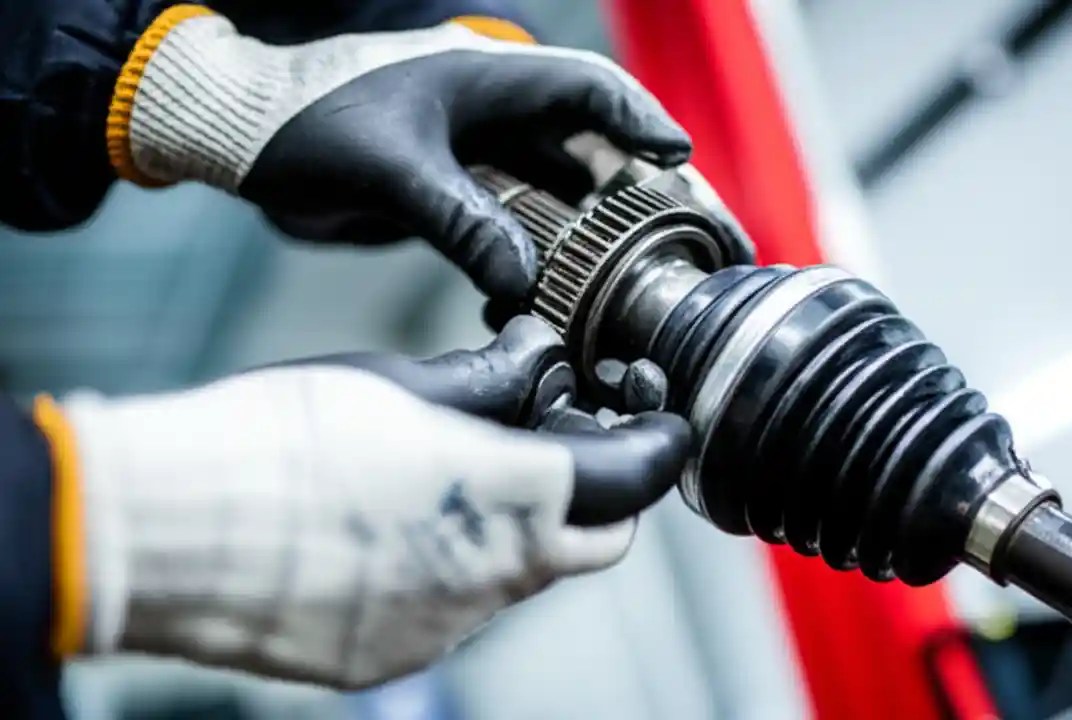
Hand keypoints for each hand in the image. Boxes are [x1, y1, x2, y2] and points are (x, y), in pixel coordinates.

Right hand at [58, 317, 689, 688]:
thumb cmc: (276, 443)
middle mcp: (494, 577)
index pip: (628, 481)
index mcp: (511, 498)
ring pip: (521, 577)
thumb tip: (532, 360)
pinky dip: (454, 569)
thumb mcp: (396, 387)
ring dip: (519, 529)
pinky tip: (398, 527)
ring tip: (457, 473)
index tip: (658, 424)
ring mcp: (444, 627)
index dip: (656, 448)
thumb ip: (485, 382)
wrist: (168, 530)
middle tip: (569, 442)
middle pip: (595, 542)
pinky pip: (452, 611)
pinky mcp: (391, 657)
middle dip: (602, 494)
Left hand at [110, 10, 690, 300]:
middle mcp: (495, 114)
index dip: (641, 124)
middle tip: (696, 235)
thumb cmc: (303, 122)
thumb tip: (520, 282)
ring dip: (599, 234)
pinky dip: (540, 260)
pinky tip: (557, 300)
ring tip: (648, 276)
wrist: (243, 138)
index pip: (590, 90)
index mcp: (489, 78)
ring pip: (561, 193)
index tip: (680, 161)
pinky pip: (517, 227)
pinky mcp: (457, 195)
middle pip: (594, 148)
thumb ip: (458, 220)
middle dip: (645, 192)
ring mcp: (478, 156)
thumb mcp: (387, 166)